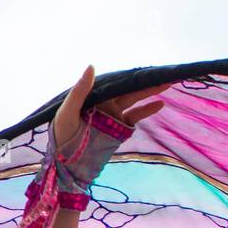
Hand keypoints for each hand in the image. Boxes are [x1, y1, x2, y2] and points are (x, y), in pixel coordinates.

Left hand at [50, 64, 171, 151]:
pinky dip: (146, 110)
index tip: (142, 67)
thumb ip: (80, 91)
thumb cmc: (61, 134)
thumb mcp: (67, 111)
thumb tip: (92, 67)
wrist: (65, 161)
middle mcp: (105, 103)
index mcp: (93, 95)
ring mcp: (113, 115)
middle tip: (161, 72)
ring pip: (134, 100)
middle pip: (127, 89)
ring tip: (166, 83)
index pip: (113, 82)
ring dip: (149, 92)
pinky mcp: (118, 129)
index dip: (127, 75)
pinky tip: (160, 104)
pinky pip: (134, 117)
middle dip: (143, 82)